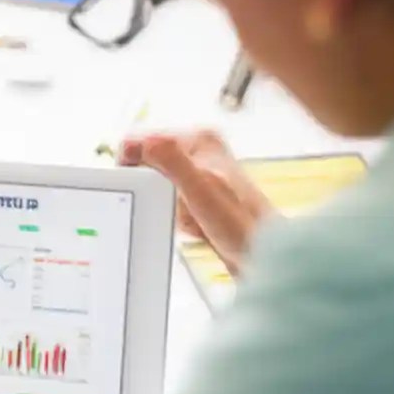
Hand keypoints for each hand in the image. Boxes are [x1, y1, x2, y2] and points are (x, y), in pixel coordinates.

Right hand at [120, 130, 272, 274]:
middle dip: (150, 188)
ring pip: (153, 181)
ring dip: (161, 202)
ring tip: (186, 216)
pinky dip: (170, 212)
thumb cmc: (241, 227)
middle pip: (146, 160)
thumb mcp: (200, 191)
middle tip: (171, 204)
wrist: (262, 254)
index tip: (139, 187)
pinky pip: (165, 197)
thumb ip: (172, 161)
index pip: (140, 138)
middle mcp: (198, 148)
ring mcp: (197, 169)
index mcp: (198, 139)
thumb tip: (146, 140)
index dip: (131, 164)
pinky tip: (191, 223)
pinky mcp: (197, 189)